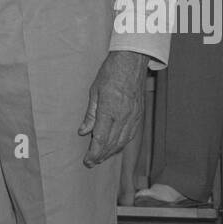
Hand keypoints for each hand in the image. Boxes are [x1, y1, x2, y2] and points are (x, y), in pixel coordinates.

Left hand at [79, 50, 148, 166]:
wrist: (131, 61)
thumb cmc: (110, 73)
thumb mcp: (94, 91)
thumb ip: (90, 114)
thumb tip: (83, 132)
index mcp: (110, 110)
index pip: (101, 139)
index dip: (94, 153)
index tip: (87, 161)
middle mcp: (123, 117)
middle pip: (112, 144)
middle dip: (101, 156)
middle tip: (91, 162)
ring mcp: (133, 117)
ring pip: (123, 142)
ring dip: (112, 152)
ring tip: (101, 157)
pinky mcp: (139, 115)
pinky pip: (131, 135)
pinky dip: (122, 143)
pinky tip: (116, 146)